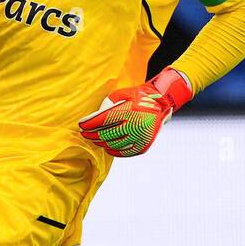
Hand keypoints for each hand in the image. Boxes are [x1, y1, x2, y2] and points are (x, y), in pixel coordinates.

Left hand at [78, 67, 192, 156]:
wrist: (163, 104)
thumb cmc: (139, 96)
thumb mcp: (124, 93)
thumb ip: (108, 103)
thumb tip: (93, 118)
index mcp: (130, 111)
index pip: (103, 120)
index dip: (89, 124)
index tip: (81, 125)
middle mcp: (136, 125)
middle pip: (107, 134)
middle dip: (92, 135)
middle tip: (85, 134)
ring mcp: (141, 137)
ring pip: (114, 145)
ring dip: (101, 143)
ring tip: (94, 139)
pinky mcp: (144, 146)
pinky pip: (124, 152)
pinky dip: (113, 150)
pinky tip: (106, 147)